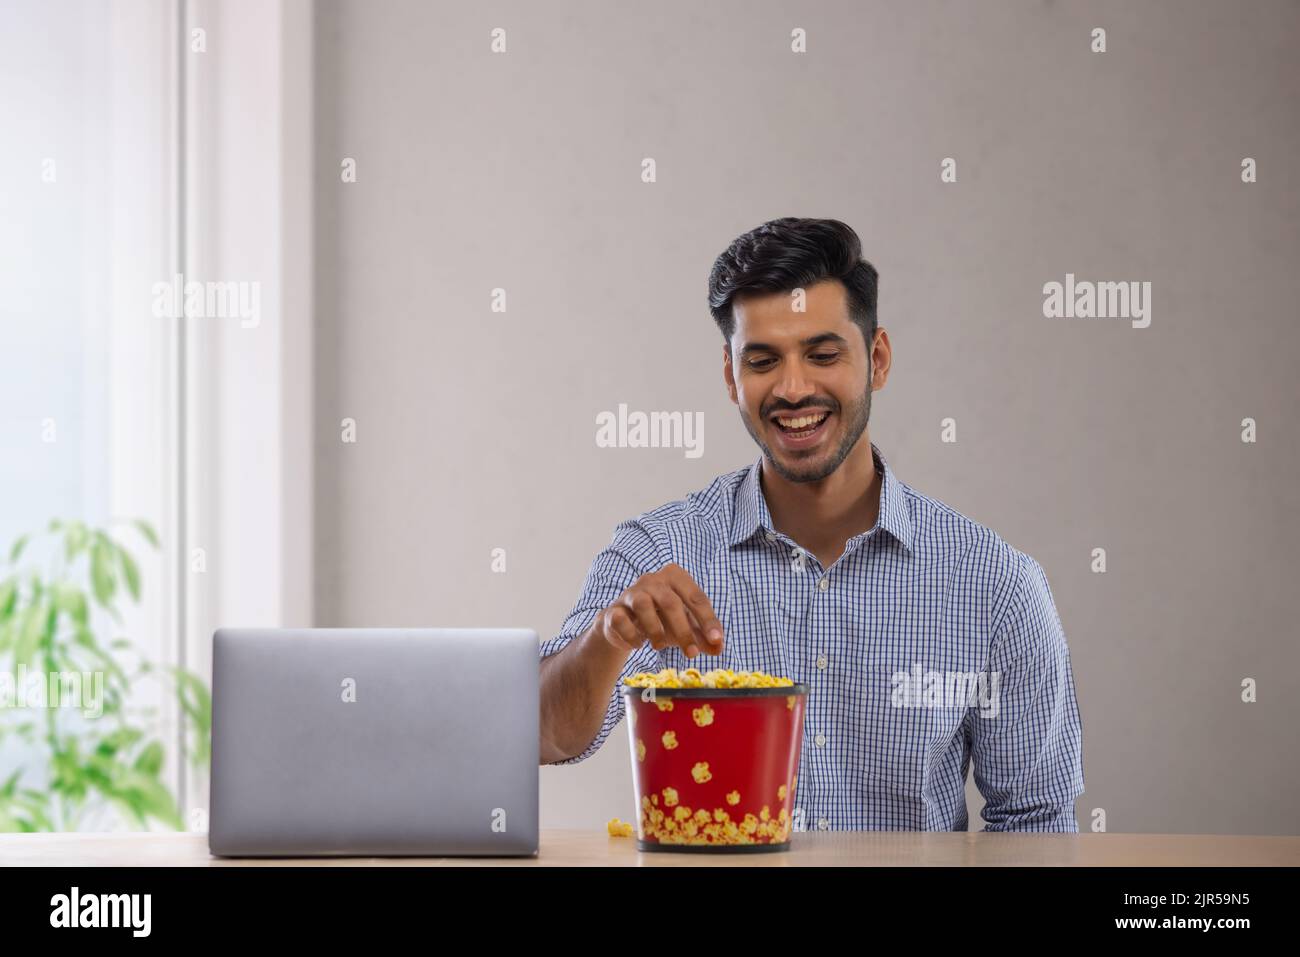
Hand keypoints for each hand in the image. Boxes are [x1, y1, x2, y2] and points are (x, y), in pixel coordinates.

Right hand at [597, 563, 723, 659]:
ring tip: (660, 646)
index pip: (696, 597)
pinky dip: (632, 637)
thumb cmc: (661, 620)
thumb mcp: (686, 627)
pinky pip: (621, 620)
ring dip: (656, 631)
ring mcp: (631, 593)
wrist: (624, 624)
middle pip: (670, 602)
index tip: (716, 640)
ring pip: (643, 606)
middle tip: (692, 653)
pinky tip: (639, 644)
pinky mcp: (614, 610)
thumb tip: (718, 648)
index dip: (708, 620)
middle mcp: (652, 579)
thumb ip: (703, 638)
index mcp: (675, 577)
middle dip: (683, 631)